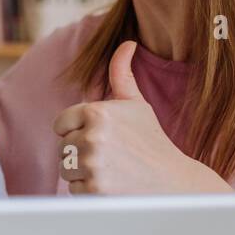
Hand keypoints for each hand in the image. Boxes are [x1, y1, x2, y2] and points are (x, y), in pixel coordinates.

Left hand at [52, 40, 231, 194]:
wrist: (173, 181)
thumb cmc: (151, 141)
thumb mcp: (136, 104)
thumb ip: (122, 74)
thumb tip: (127, 43)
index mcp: (97, 111)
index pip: (60, 124)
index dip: (77, 131)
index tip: (99, 137)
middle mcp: (92, 136)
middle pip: (63, 148)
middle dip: (81, 153)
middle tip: (111, 156)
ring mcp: (93, 165)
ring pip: (65, 169)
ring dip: (83, 172)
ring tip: (111, 170)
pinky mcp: (94, 190)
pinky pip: (74, 190)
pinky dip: (89, 191)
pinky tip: (113, 184)